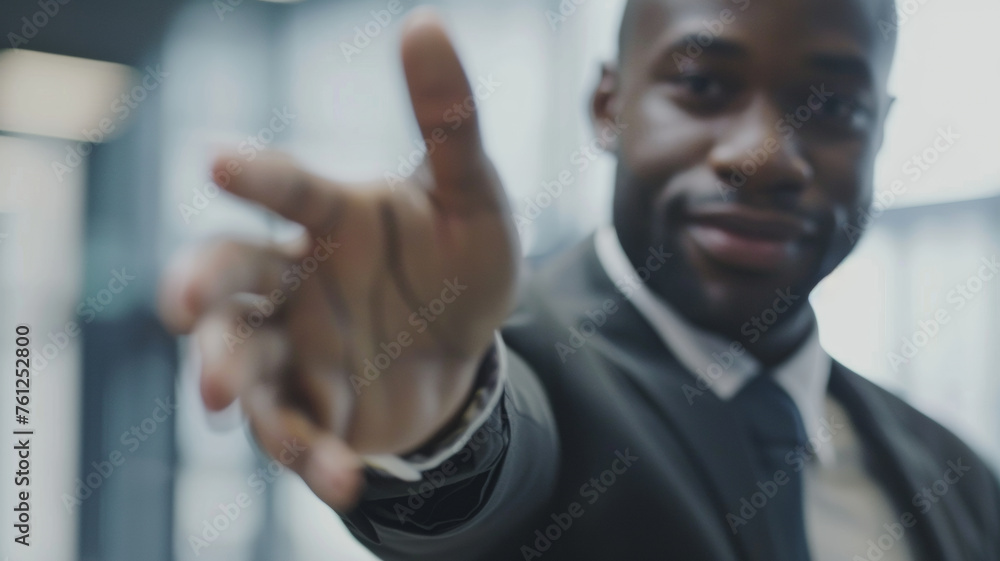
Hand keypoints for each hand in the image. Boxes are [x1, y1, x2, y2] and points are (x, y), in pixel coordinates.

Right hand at [157, 9, 518, 510]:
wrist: (467, 350)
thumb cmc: (458, 264)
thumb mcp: (472, 197)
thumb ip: (450, 123)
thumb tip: (426, 20)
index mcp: (333, 218)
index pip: (288, 190)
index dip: (257, 178)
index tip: (217, 164)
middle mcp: (298, 279)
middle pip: (230, 278)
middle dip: (200, 289)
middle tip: (181, 305)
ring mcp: (298, 346)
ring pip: (241, 358)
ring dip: (226, 377)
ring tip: (221, 401)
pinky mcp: (313, 407)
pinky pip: (296, 430)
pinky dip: (310, 453)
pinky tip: (341, 474)